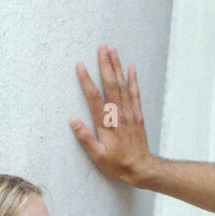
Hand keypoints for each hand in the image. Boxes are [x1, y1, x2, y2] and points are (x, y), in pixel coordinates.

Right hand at [71, 44, 153, 184]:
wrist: (141, 168)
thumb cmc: (117, 164)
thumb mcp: (97, 156)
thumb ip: (85, 138)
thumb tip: (73, 121)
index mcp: (106, 123)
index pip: (94, 97)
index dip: (86, 79)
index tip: (80, 65)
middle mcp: (119, 114)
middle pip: (111, 84)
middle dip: (105, 64)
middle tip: (101, 47)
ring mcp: (130, 113)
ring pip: (123, 85)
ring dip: (117, 66)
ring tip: (112, 50)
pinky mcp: (137, 114)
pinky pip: (135, 93)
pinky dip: (133, 79)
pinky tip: (131, 67)